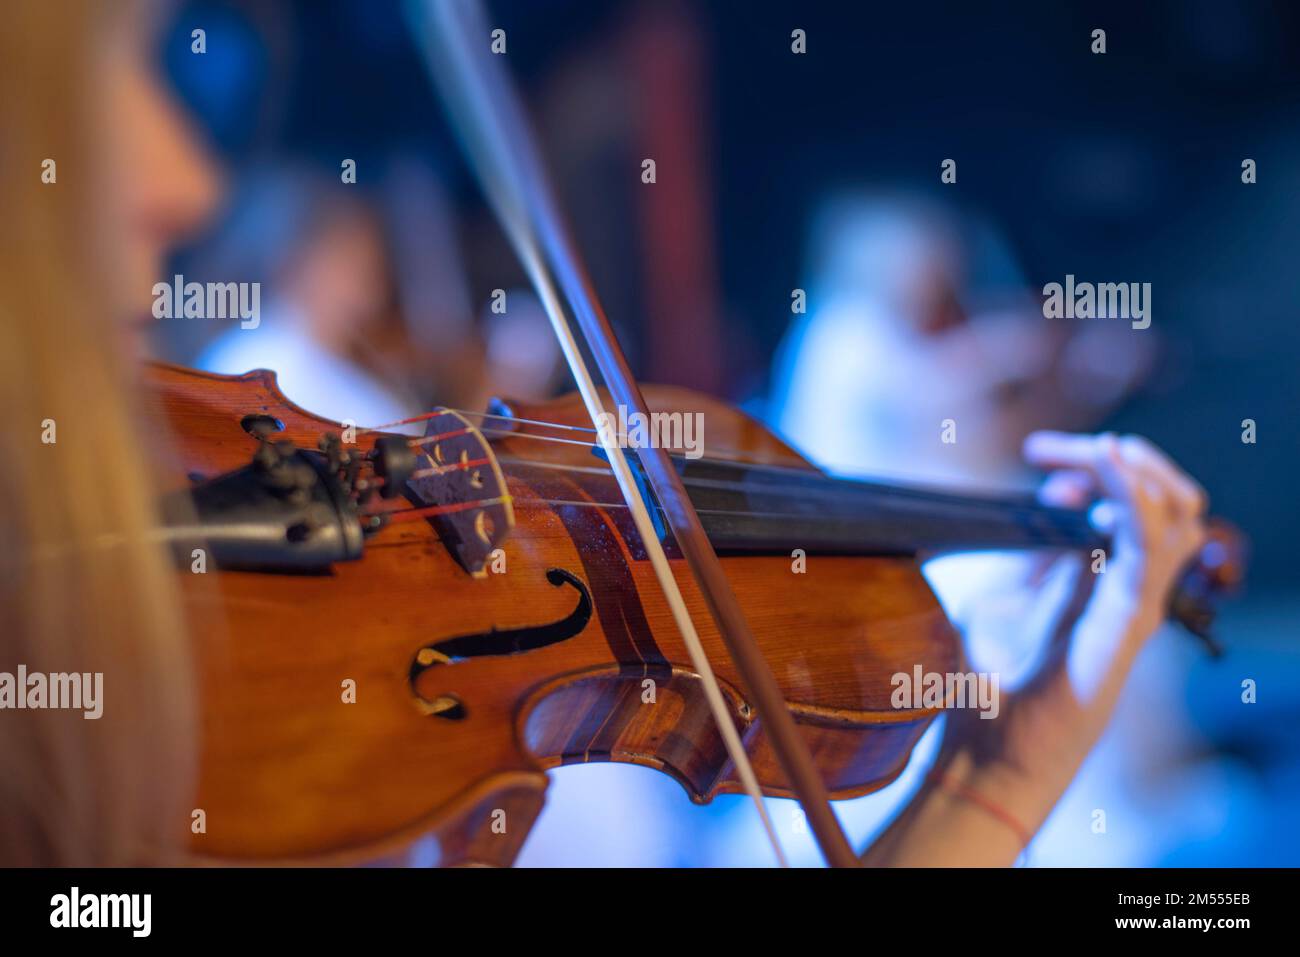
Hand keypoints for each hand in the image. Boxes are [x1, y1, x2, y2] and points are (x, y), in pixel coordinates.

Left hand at [864, 431, 1206, 865]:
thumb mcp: (999, 597)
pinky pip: (1151, 545)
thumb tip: (1035, 502)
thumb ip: (1025, 554)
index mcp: (1097, 580)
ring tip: (1098, 450)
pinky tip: (1105, 465)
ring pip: (1176, 514)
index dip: (1091, 467)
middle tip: (1057, 453)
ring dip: (1137, 468)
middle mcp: (1125, 588)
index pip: (1125, 502)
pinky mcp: (1128, 621)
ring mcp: (1133, 604)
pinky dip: (1133, 495)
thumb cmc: (985, 685)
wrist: (984, 752)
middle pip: (1162, 499)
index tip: (1040, 459)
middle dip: (1119, 458)